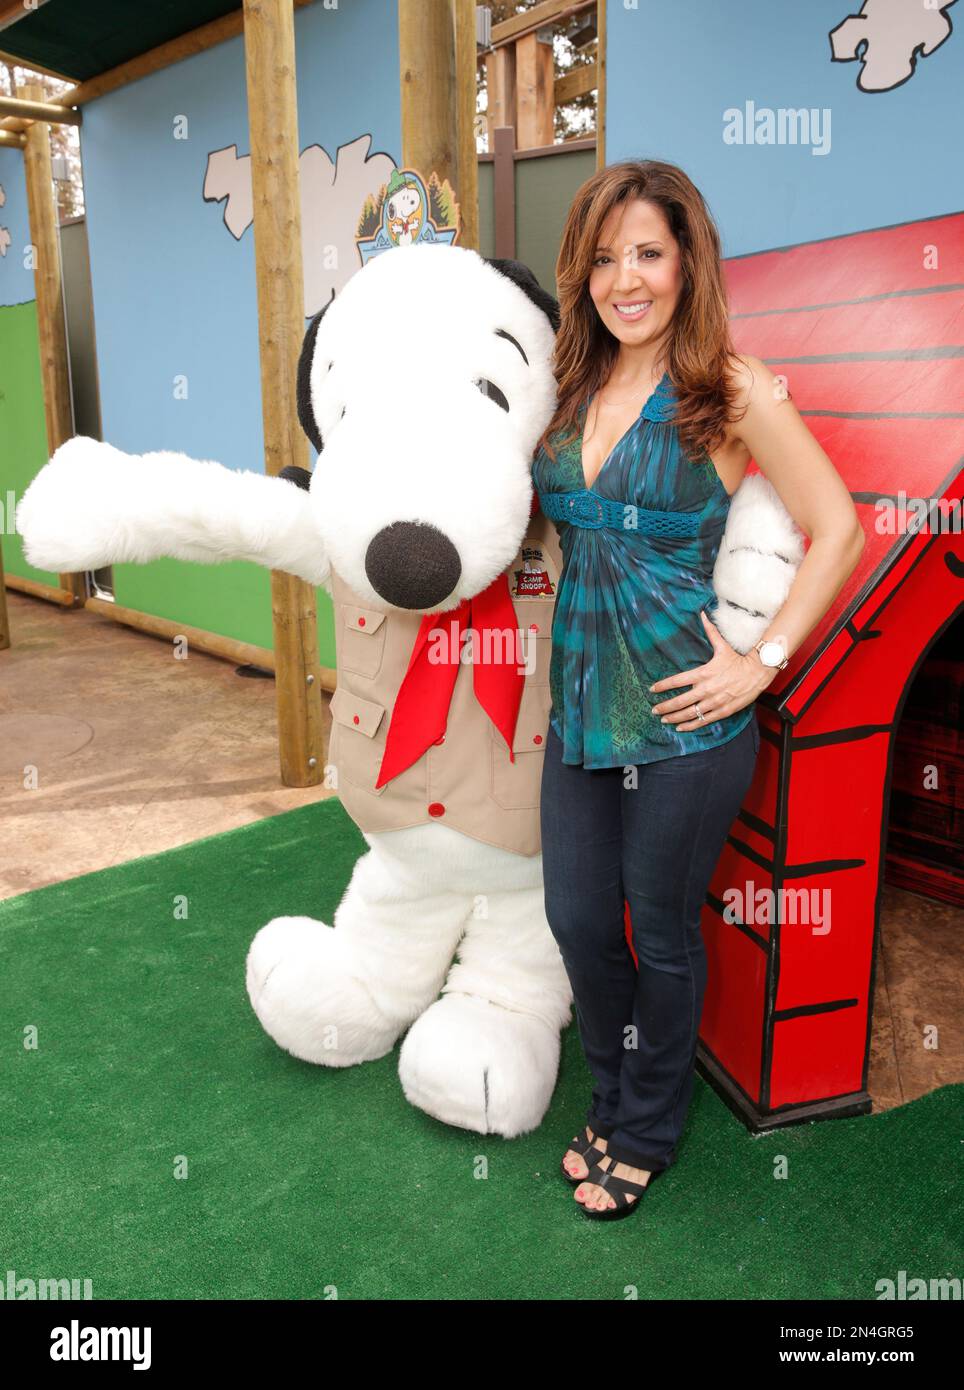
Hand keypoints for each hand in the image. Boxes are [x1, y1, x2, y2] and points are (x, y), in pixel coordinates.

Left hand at [649, 611, 775, 730]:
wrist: (759, 672)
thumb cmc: (739, 660)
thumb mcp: (723, 646)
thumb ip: (710, 632)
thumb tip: (702, 614)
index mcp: (704, 673)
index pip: (677, 681)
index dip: (663, 686)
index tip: (652, 689)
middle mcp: (706, 689)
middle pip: (680, 701)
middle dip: (665, 707)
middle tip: (654, 710)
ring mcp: (714, 701)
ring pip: (690, 713)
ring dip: (674, 717)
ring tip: (663, 719)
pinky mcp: (723, 711)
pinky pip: (703, 720)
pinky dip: (690, 725)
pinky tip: (680, 728)